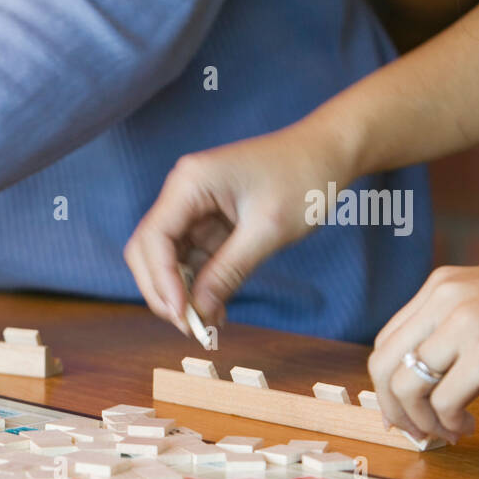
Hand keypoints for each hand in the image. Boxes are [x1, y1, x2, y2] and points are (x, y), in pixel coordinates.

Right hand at [124, 121, 351, 332]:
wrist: (330, 152)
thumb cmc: (304, 177)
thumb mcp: (268, 231)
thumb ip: (228, 272)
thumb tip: (198, 312)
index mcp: (190, 182)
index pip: (153, 239)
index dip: (161, 281)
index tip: (182, 316)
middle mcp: (183, 192)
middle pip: (148, 250)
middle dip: (163, 291)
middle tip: (188, 326)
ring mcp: (193, 207)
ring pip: (166, 259)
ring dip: (181, 293)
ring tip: (206, 324)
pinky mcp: (207, 220)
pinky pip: (191, 258)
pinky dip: (199, 285)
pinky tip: (215, 308)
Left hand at [367, 261, 478, 443]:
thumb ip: (451, 326)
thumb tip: (420, 376)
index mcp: (441, 286)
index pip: (388, 341)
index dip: (386, 382)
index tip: (399, 408)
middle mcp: (444, 300)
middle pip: (383, 365)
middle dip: (391, 407)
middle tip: (411, 429)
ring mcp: (464, 325)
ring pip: (406, 387)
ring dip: (419, 420)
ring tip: (444, 431)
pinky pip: (443, 403)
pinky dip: (448, 424)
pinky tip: (467, 427)